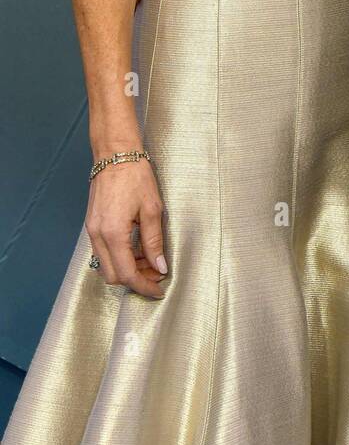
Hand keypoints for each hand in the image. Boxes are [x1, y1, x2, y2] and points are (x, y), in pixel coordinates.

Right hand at [86, 155, 167, 297]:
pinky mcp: (92, 225)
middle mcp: (97, 235)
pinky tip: (137, 249)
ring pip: (106, 265)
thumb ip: (154, 241)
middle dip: (136, 280)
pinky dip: (119, 257)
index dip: (144, 285)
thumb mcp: (151, 209)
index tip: (159, 289)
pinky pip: (103, 251)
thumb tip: (159, 266)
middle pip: (112, 275)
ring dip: (127, 269)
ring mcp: (91, 231)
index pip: (126, 274)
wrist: (115, 154)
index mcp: (112, 233)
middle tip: (157, 274)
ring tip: (150, 261)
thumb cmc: (135, 176)